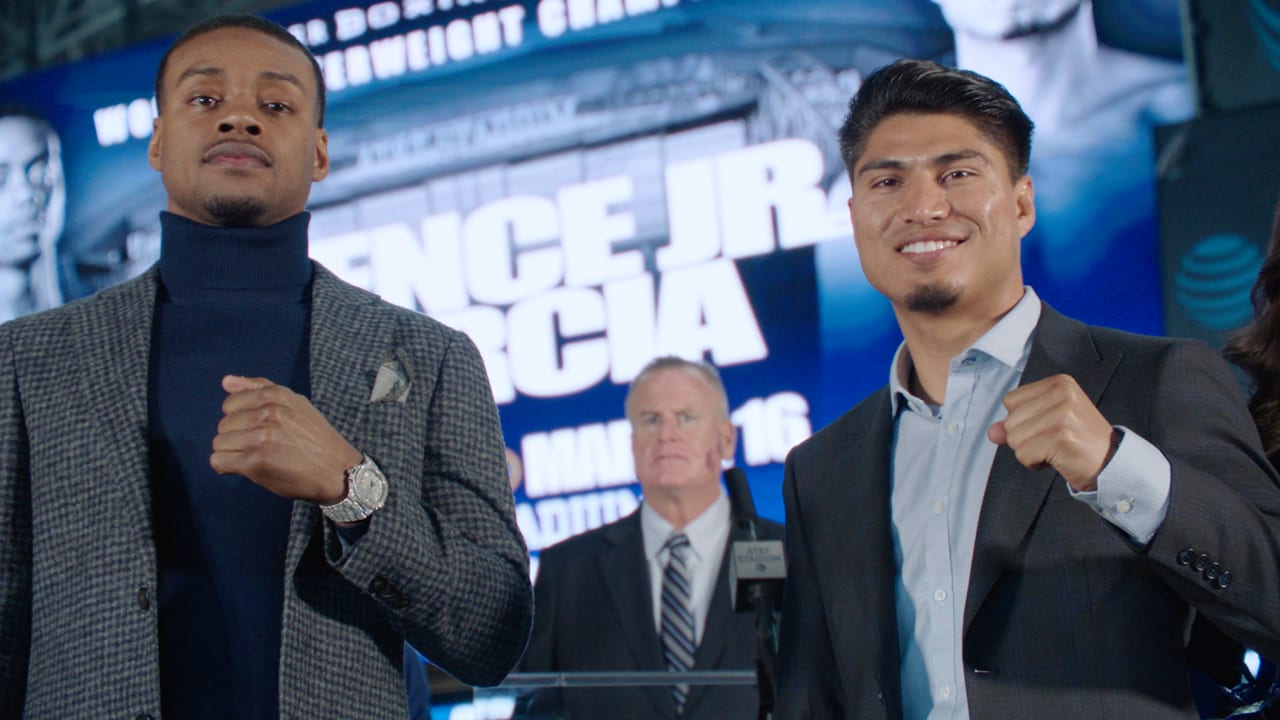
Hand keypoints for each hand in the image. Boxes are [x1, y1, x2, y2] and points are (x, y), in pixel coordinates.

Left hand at [210, 375, 361, 503]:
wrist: (338, 471)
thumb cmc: (316, 438)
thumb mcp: (295, 404)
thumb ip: (259, 389)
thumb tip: (225, 381)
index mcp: (275, 396)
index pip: (230, 404)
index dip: (240, 419)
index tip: (258, 430)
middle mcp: (267, 413)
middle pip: (223, 425)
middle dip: (236, 438)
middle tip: (260, 448)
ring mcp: (261, 438)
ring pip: (219, 443)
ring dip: (232, 453)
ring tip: (255, 458)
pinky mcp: (255, 462)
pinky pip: (219, 461)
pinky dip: (227, 468)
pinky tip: (246, 469)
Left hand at [987, 374, 1119, 491]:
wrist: (1112, 463)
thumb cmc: (1079, 442)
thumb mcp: (1046, 424)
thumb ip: (1017, 424)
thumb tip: (992, 432)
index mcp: (1059, 382)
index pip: (1010, 401)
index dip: (1023, 421)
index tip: (1050, 427)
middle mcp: (1061, 393)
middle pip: (1010, 421)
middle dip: (1025, 439)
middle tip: (1055, 442)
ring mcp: (1062, 414)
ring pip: (1014, 439)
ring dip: (1030, 452)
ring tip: (1057, 450)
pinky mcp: (1061, 437)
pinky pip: (1024, 455)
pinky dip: (1035, 463)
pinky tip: (1058, 459)